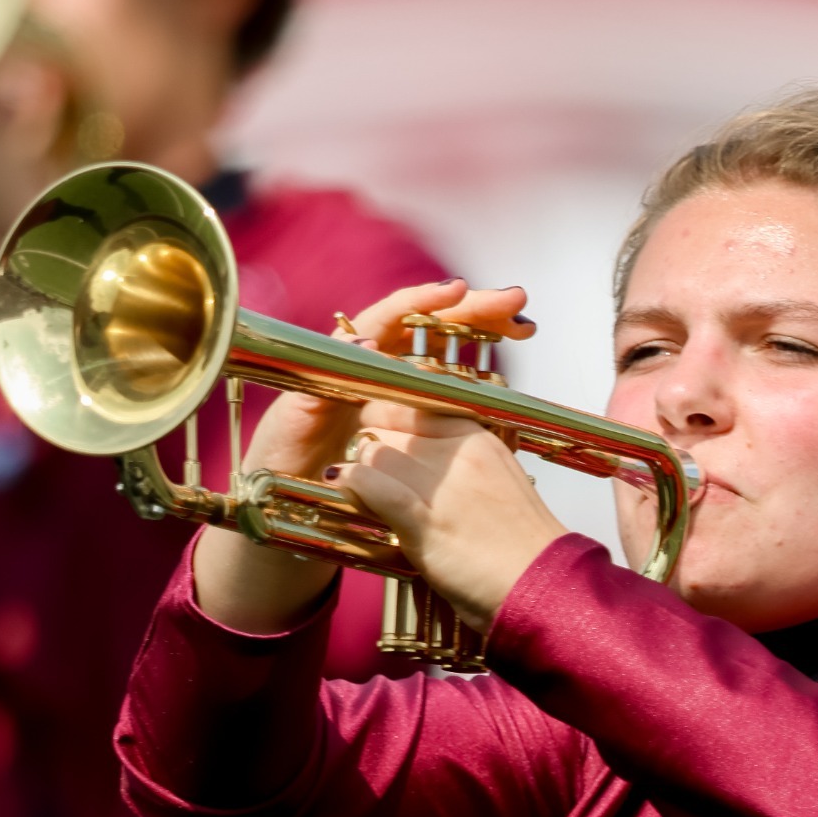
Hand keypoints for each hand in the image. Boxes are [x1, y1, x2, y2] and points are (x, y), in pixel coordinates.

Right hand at [190, 280, 534, 632]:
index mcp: (400, 381)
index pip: (444, 339)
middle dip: (460, 304)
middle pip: (416, 322)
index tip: (526, 322)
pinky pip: (320, 372)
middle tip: (509, 298)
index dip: (481, 326)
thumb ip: (443, 430)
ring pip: (371, 331)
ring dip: (407, 309)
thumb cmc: (356, 491)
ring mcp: (332, 382)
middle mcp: (367, 370)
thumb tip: (498, 406)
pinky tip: (370, 345)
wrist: (291, 522)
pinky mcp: (298, 408)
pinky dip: (344, 357)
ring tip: (447, 294)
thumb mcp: (416, 464)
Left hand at [331, 402, 567, 631]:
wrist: (539, 586)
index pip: (412, 404)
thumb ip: (459, 465)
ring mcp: (441, 484)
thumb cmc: (518, 546)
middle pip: (387, 427)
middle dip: (371, 448)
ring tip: (362, 493)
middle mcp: (458, 452)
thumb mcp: (496, 483)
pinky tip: (345, 488)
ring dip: (360, 472)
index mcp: (477, 438)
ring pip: (373, 453)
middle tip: (371, 476)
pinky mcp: (423, 520)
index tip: (378, 437)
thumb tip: (418, 461)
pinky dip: (352, 485)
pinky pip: (370, 485)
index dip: (387, 420)